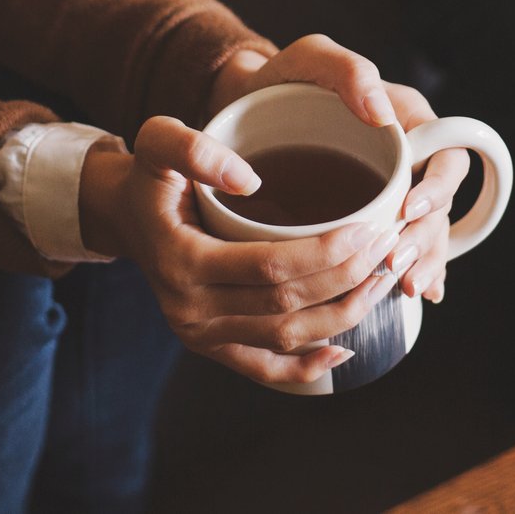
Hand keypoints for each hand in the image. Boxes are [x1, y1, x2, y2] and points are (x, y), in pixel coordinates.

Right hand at [79, 115, 402, 385]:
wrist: (126, 217)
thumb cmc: (152, 177)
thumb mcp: (158, 144)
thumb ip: (194, 151)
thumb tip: (247, 180)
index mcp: (182, 261)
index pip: (269, 265)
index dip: (326, 252)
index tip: (369, 229)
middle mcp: (190, 309)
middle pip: (285, 304)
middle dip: (347, 278)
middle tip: (388, 247)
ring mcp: (200, 334)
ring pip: (285, 336)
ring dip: (342, 315)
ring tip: (382, 282)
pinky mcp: (212, 347)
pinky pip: (264, 369)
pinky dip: (306, 368)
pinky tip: (345, 351)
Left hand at [209, 35, 470, 301]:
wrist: (244, 108)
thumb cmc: (282, 78)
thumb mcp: (311, 59)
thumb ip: (349, 71)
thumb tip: (382, 114)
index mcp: (408, 120)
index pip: (448, 156)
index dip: (440, 187)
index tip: (409, 210)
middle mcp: (407, 159)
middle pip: (440, 205)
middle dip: (426, 239)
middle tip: (396, 265)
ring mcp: (390, 192)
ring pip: (424, 234)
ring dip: (421, 263)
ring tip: (402, 288)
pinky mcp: (369, 219)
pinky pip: (398, 248)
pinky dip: (407, 273)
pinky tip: (402, 296)